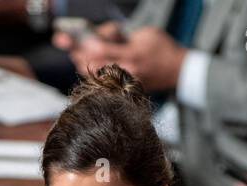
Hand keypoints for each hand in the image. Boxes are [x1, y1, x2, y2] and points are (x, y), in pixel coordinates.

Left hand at [66, 26, 185, 91]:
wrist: (180, 71)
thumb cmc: (163, 49)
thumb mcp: (145, 33)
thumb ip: (122, 36)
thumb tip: (100, 37)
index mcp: (133, 55)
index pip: (101, 50)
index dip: (84, 44)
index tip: (72, 39)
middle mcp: (128, 72)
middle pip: (94, 64)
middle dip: (78, 53)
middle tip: (66, 43)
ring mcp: (127, 84)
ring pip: (97, 75)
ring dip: (83, 64)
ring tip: (75, 54)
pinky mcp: (127, 90)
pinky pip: (104, 83)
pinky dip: (94, 74)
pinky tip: (89, 66)